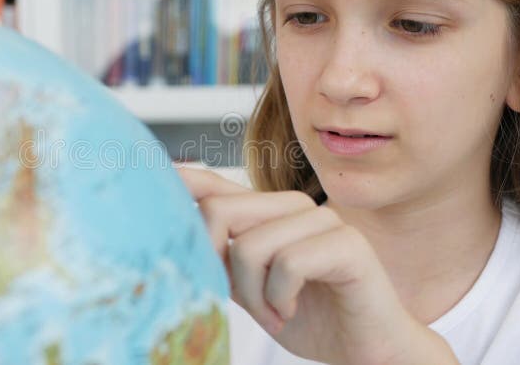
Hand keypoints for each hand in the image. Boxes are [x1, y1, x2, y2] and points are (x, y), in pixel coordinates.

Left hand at [177, 167, 458, 364]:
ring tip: (277, 314)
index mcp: (268, 213)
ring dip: (256, 297)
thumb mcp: (251, 289)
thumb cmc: (310, 317)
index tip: (154, 172)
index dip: (182, 179)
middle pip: (220, 211)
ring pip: (250, 246)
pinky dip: (281, 299)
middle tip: (250, 306)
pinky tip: (294, 311)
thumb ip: (221, 260)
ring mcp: (321, 219)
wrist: (365, 350)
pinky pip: (287, 264)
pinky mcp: (346, 242)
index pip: (215, 186)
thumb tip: (176, 235)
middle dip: (222, 270)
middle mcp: (292, 206)